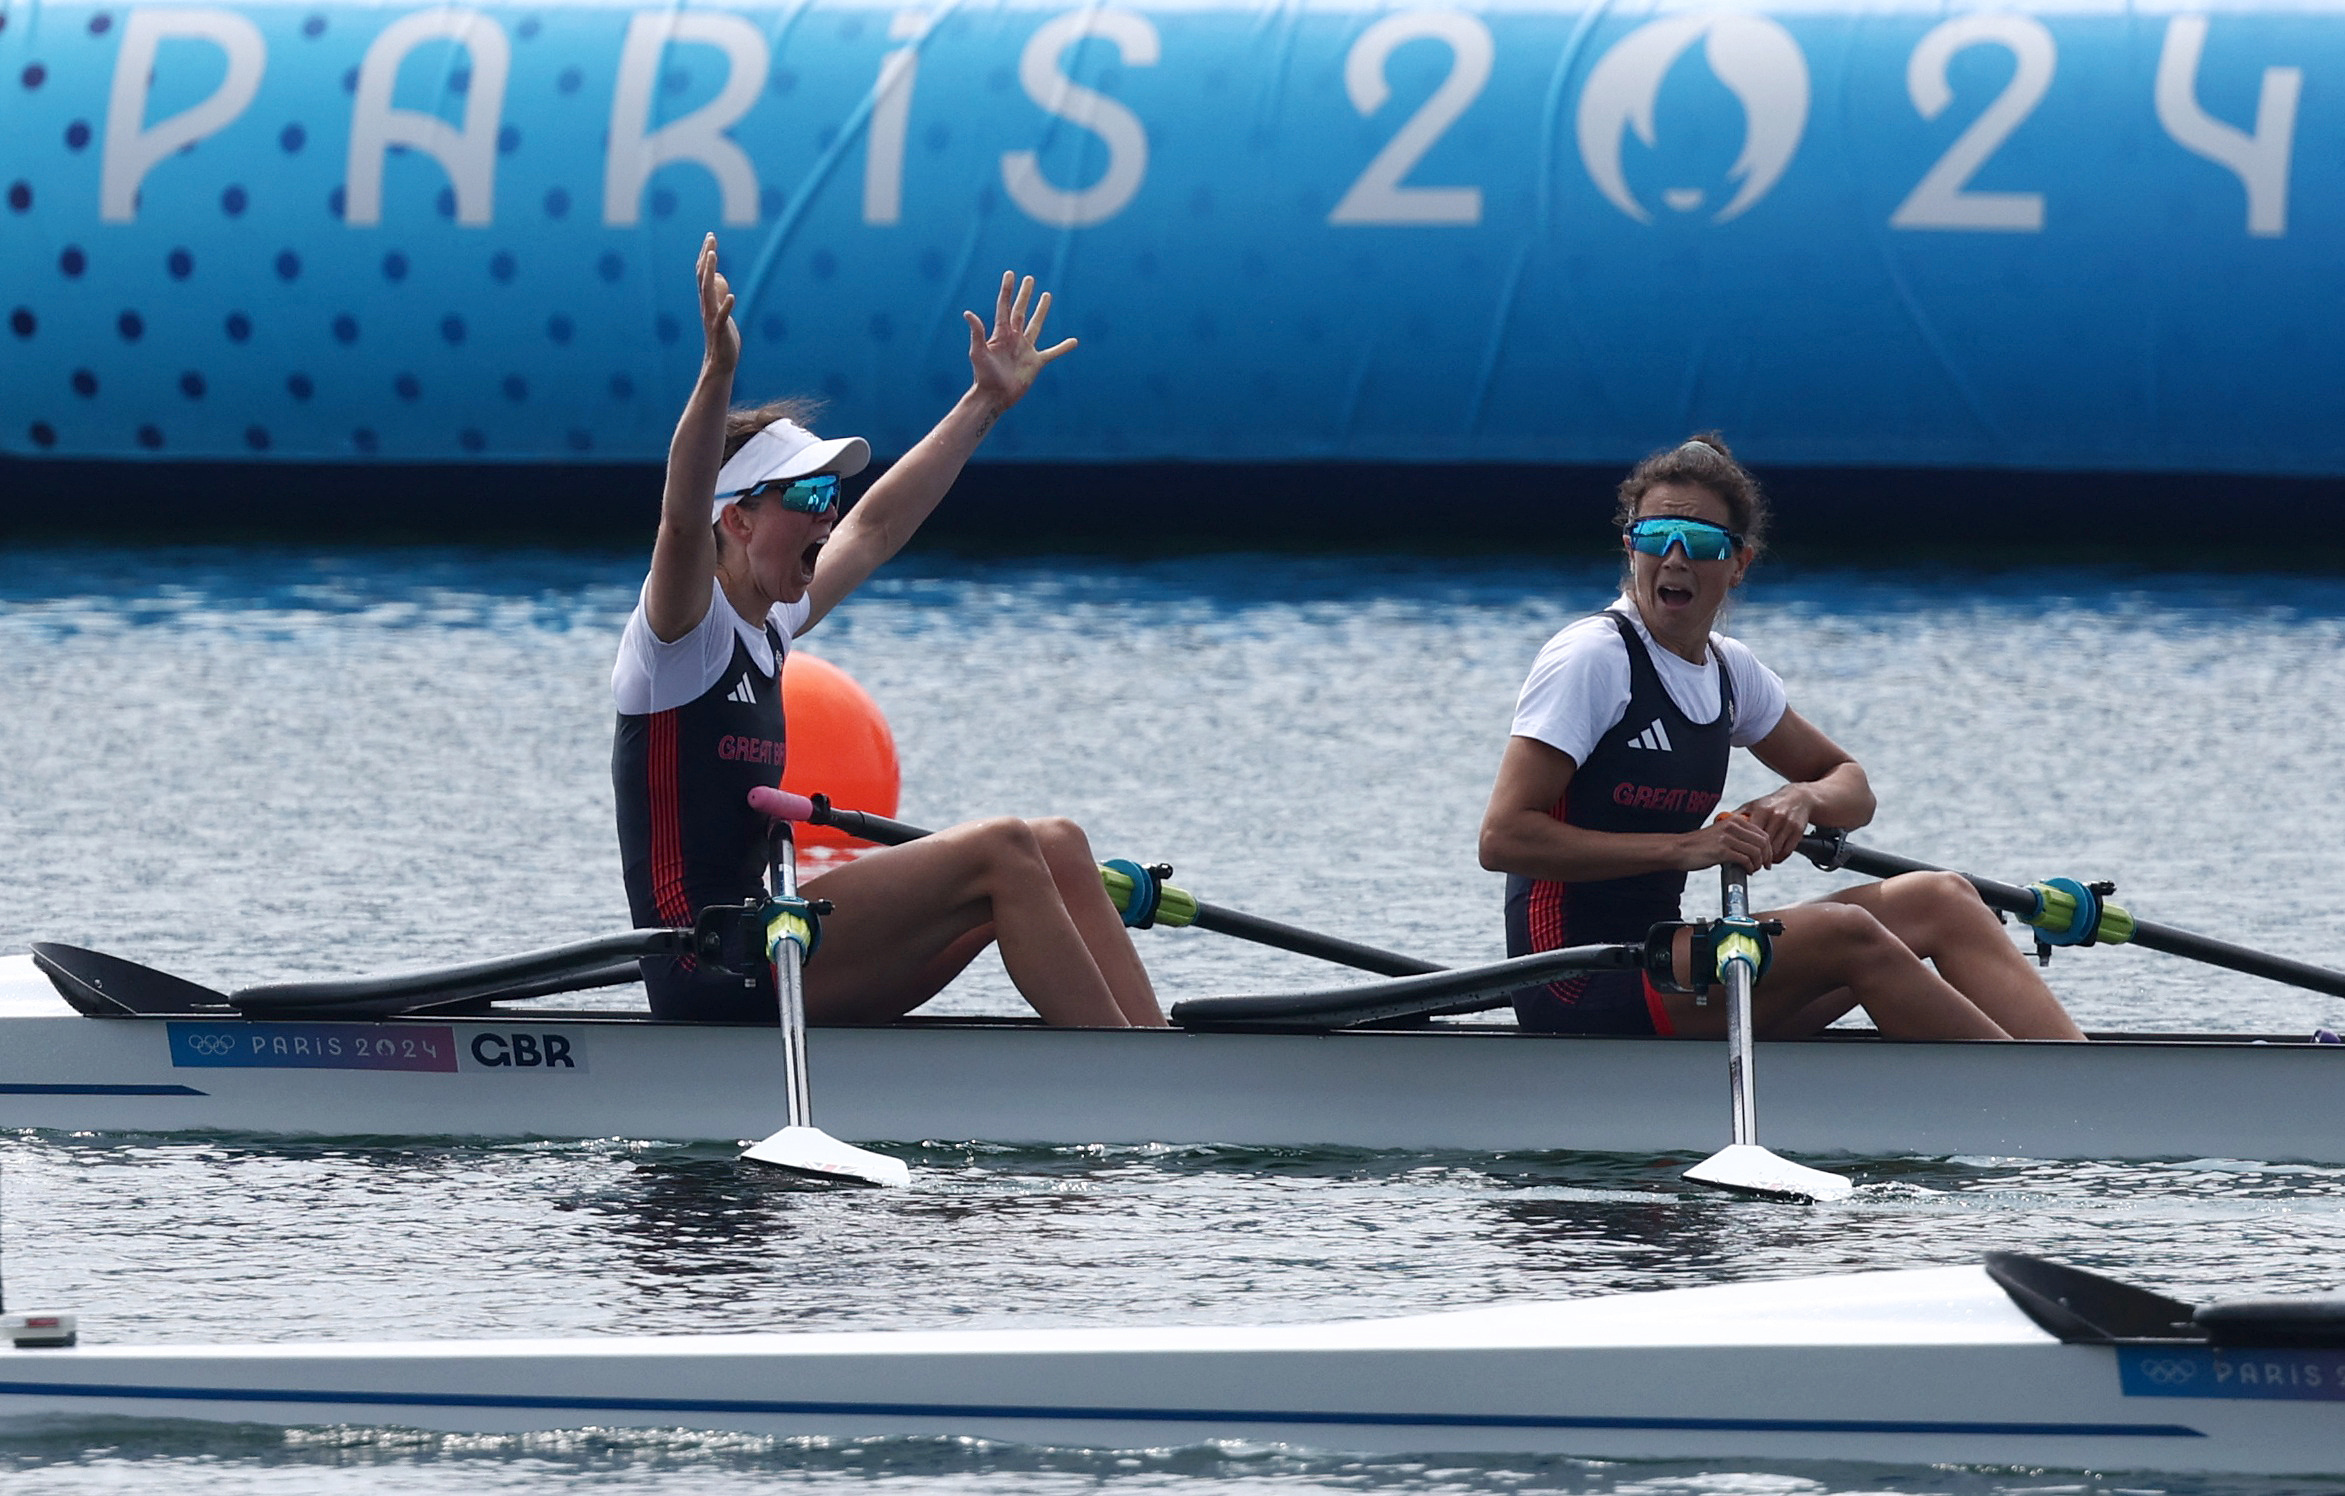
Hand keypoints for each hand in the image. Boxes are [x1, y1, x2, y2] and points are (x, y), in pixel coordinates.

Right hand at [697, 233, 739, 375]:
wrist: (720, 362)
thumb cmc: (722, 337)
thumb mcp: (721, 310)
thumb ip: (719, 294)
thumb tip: (719, 278)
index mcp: (707, 300)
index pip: (704, 273)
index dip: (706, 255)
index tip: (710, 237)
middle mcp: (706, 306)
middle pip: (703, 277)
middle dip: (707, 256)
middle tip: (710, 238)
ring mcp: (712, 317)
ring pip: (708, 292)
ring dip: (710, 273)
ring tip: (713, 256)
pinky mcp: (720, 330)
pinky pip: (722, 317)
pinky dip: (726, 306)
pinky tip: (732, 297)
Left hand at [964, 272, 1076, 413]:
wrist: (994, 397)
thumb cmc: (983, 376)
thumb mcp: (978, 353)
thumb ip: (977, 333)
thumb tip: (968, 313)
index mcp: (1000, 333)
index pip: (1004, 307)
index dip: (1007, 290)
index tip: (1010, 274)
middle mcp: (1013, 338)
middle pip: (1020, 311)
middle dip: (1025, 295)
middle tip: (1030, 279)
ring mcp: (1025, 349)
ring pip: (1036, 325)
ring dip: (1041, 311)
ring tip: (1047, 296)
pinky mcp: (1036, 363)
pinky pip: (1053, 353)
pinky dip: (1063, 347)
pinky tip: (1074, 342)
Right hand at [1678, 814, 1775, 872]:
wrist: (1679, 849)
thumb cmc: (1699, 845)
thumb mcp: (1721, 833)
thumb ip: (1737, 836)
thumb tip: (1756, 849)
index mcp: (1734, 820)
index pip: (1762, 833)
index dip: (1769, 848)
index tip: (1767, 858)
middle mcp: (1732, 826)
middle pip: (1762, 842)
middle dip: (1767, 857)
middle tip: (1765, 866)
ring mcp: (1727, 838)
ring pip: (1756, 852)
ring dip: (1758, 864)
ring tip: (1754, 869)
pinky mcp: (1722, 851)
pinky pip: (1745, 860)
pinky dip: (1750, 868)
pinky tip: (1747, 871)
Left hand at [1732, 786, 1817, 866]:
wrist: (1797, 798)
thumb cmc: (1770, 804)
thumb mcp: (1753, 805)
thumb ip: (1737, 815)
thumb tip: (1718, 822)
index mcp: (1762, 810)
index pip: (1750, 834)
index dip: (1745, 846)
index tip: (1740, 853)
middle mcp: (1776, 816)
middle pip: (1763, 844)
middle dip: (1757, 855)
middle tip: (1751, 862)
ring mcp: (1788, 824)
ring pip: (1776, 850)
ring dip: (1768, 859)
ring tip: (1762, 861)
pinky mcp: (1798, 831)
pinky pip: (1787, 851)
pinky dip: (1780, 857)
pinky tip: (1774, 858)